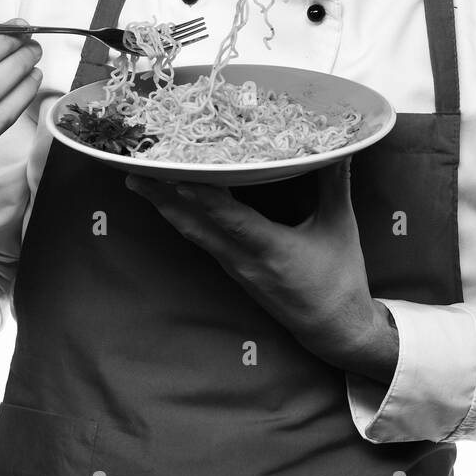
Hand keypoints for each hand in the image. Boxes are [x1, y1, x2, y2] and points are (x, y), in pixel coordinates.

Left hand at [126, 158, 399, 382]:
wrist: (332, 331)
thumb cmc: (339, 280)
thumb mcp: (341, 228)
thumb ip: (335, 184)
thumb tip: (340, 145)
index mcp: (270, 249)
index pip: (230, 219)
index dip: (203, 197)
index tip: (176, 176)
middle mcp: (244, 259)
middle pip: (196, 224)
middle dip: (164, 197)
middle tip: (135, 170)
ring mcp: (234, 266)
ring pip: (193, 232)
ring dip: (165, 207)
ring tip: (138, 181)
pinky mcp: (233, 269)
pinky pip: (201, 239)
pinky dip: (182, 218)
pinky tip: (170, 203)